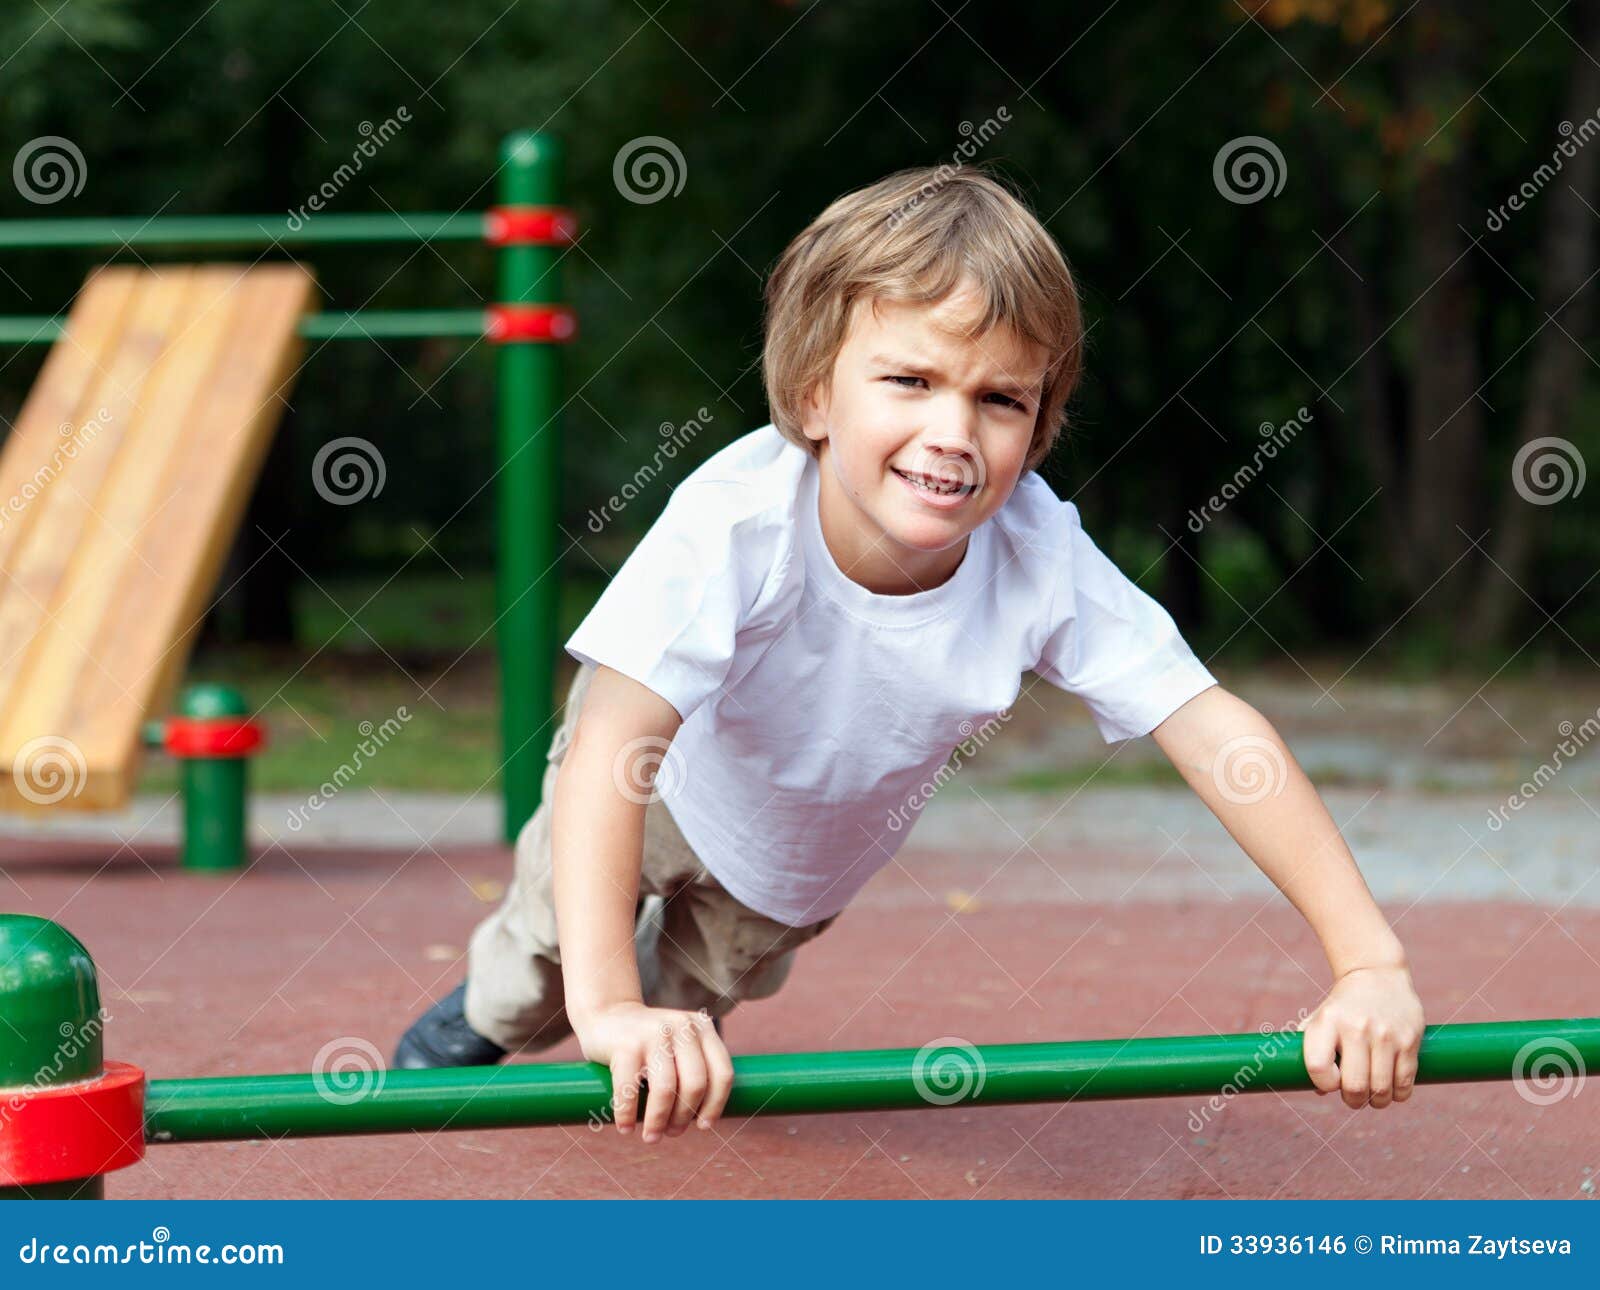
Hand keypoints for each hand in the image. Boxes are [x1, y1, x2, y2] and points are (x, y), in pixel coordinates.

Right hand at [573, 1002, 733, 1142]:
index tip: (703, 1127)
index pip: (722, 1073)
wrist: (608, 1013)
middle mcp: (683, 1027)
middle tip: (672, 1132)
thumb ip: (694, 1068)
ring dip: (658, 1121)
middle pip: (696, 1084)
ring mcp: (654, 1033)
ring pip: (666, 1089)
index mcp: (703, 1028)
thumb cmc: (649, 1043)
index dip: (715, 1106)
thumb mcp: (680, 1044)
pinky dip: (627, 1115)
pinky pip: (630, 1089)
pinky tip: (625, 1128)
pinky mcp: (626, 1044)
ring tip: (651, 1137)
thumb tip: (702, 1121)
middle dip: (684, 1117)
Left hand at [1298, 965, 1424, 1108]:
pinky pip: (1405, 1083)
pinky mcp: (1409, 1040)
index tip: (1331, 1081)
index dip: (1323, 1083)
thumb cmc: (1343, 1007)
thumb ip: (1313, 1053)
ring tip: (1373, 1094)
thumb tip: (1319, 1092)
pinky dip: (1398, 1093)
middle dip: (1353, 1100)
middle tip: (1354, 1096)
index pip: (1317, 1067)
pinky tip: (1392, 1087)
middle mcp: (1356, 1028)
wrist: (1378, 974)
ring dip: (1377, 1101)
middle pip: (1354, 1086)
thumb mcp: (1320, 1020)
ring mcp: (1385, 1034)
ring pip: (1381, 1090)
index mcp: (1328, 1022)